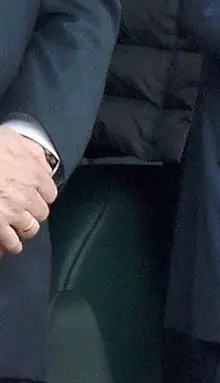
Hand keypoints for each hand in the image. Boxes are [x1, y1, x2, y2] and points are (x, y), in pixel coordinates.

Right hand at [0, 129, 57, 256]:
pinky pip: (9, 242)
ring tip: (16, 231)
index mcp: (33, 175)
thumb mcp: (11, 138)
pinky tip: (6, 244)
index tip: (36, 197)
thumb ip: (31, 151)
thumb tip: (43, 163)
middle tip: (23, 213)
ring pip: (28, 229)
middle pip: (41, 213)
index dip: (42, 196)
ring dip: (23, 230)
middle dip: (33, 213)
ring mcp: (11, 213)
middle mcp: (27, 196)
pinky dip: (9, 244)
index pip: (50, 193)